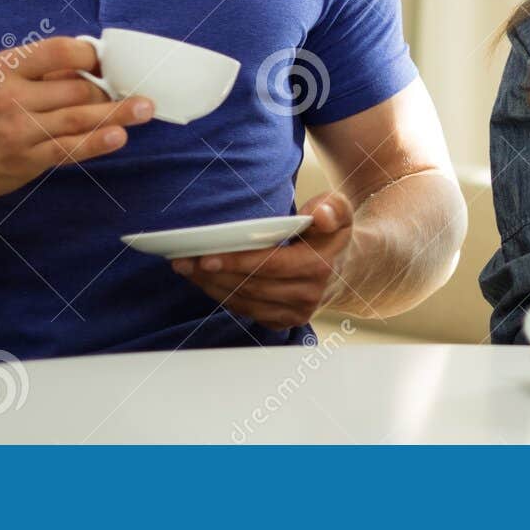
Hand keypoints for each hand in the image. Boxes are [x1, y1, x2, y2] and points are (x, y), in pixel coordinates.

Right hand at [0, 36, 155, 199]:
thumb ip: (38, 69)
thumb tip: (92, 61)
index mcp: (6, 67)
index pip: (58, 50)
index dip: (91, 54)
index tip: (107, 62)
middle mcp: (11, 95)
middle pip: (76, 87)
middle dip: (107, 90)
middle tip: (127, 93)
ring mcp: (18, 129)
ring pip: (78, 117)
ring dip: (117, 113)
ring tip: (144, 109)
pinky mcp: (25, 159)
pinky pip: (68, 148)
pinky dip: (96, 142)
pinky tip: (118, 136)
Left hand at [170, 191, 354, 329]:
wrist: (346, 267)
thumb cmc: (332, 232)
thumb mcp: (340, 210)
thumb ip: (332, 208)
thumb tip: (318, 215)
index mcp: (318, 266)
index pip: (270, 266)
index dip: (237, 262)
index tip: (206, 256)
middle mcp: (306, 296)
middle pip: (250, 286)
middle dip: (213, 273)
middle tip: (183, 259)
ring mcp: (294, 313)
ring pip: (244, 301)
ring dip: (211, 286)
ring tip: (185, 267)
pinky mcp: (282, 321)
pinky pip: (245, 310)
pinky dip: (221, 296)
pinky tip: (203, 280)